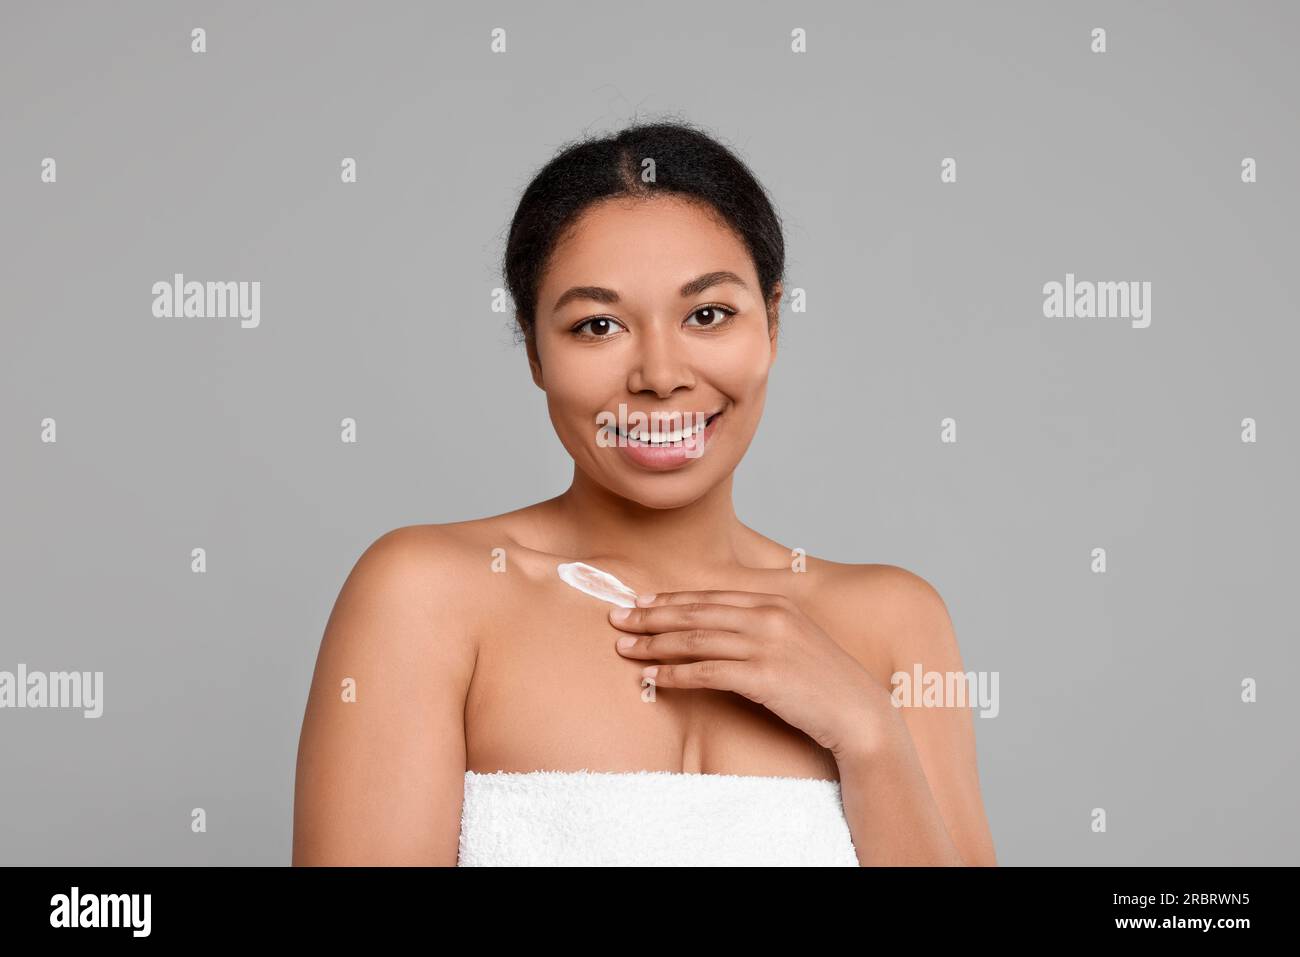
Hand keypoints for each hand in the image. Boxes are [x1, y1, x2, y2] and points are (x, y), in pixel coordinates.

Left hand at [609, 590, 901, 763]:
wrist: (860, 713)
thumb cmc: (824, 683)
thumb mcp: (794, 641)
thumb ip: (760, 630)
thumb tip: (716, 632)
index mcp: (775, 603)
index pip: (710, 597)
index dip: (670, 599)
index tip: (639, 602)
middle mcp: (769, 617)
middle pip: (696, 613)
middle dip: (651, 615)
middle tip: (616, 619)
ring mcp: (767, 645)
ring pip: (695, 640)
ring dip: (654, 644)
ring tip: (624, 648)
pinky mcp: (764, 677)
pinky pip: (707, 672)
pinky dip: (674, 673)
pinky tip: (652, 677)